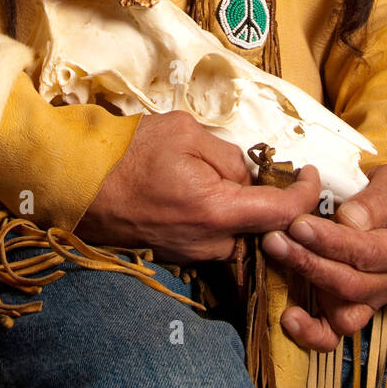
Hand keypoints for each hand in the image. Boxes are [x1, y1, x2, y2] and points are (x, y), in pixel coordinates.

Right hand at [76, 111, 321, 262]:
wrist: (77, 184)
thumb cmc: (128, 153)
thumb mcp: (185, 132)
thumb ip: (228, 153)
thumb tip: (248, 173)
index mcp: (217, 211)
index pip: (284, 213)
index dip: (306, 193)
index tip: (310, 172)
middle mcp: (210, 243)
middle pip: (261, 224)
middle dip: (265, 195)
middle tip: (253, 164)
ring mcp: (192, 254)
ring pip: (236, 229)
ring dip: (237, 205)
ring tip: (211, 173)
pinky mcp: (178, 255)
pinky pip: (213, 236)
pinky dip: (216, 215)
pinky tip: (195, 190)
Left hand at [261, 164, 386, 351]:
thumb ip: (376, 199)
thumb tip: (350, 221)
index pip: (369, 252)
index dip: (333, 241)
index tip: (299, 224)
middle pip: (350, 283)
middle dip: (308, 261)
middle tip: (274, 238)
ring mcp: (373, 301)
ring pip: (342, 312)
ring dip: (306, 284)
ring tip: (276, 256)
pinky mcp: (352, 311)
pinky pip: (334, 335)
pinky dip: (311, 333)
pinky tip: (289, 317)